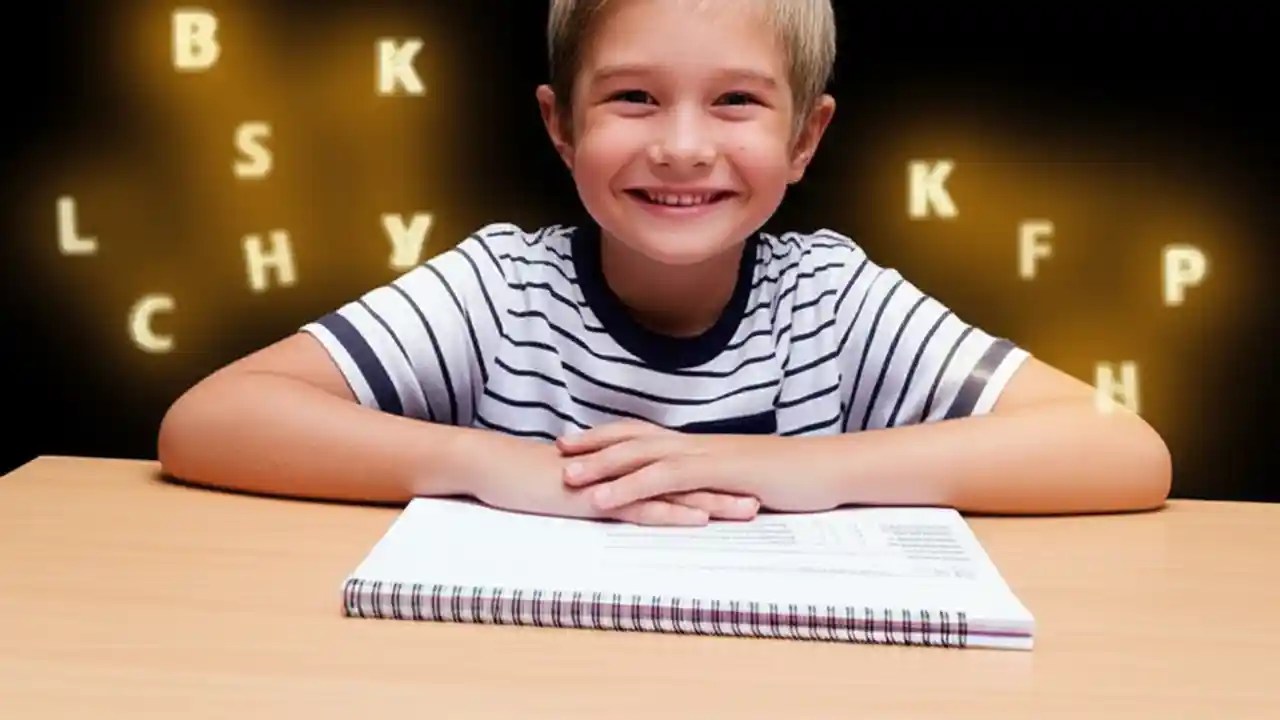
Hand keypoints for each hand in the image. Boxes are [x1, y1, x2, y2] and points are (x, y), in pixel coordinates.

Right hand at [463, 428, 757, 525]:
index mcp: (627, 466)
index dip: (718, 477)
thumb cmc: (532, 479)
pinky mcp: (594, 497)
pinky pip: (637, 507)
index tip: (754, 484)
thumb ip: (608, 491)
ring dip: (712, 501)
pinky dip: (669, 513)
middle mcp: (627, 469)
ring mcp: (612, 481)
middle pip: (688, 477)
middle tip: (771, 494)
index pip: (682, 472)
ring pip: (672, 491)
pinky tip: (695, 520)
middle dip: (730, 486)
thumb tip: (628, 502)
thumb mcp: (580, 487)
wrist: (493, 467)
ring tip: (749, 510)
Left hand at [557, 419, 837, 512]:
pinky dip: (628, 487)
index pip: (647, 434)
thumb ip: (718, 482)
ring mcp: (704, 456)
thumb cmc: (794, 477)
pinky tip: (604, 499)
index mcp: (702, 444)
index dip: (611, 436)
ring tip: (567, 478)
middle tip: (557, 449)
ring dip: (601, 466)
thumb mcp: (746, 479)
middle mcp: (696, 444)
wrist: (827, 469)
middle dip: (593, 443)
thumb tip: (700, 492)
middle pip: (634, 437)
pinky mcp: (714, 473)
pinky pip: (662, 479)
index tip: (580, 441)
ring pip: (640, 456)